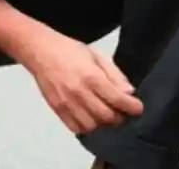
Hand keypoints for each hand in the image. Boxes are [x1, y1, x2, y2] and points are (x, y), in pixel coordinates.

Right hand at [20, 30, 144, 134]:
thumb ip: (114, 74)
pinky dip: (87, 127)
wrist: (40, 51)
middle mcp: (79, 92)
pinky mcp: (57, 109)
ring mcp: (67, 103)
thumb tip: (129, 92)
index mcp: (92, 77)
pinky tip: (91, 118)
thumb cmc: (69, 50)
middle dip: (119, 117)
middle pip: (107, 117)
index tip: (138, 108)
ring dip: (103, 124)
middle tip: (123, 111)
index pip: (118, 99)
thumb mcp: (96, 55)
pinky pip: (76, 128)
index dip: (132, 107)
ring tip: (106, 114)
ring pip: (92, 126)